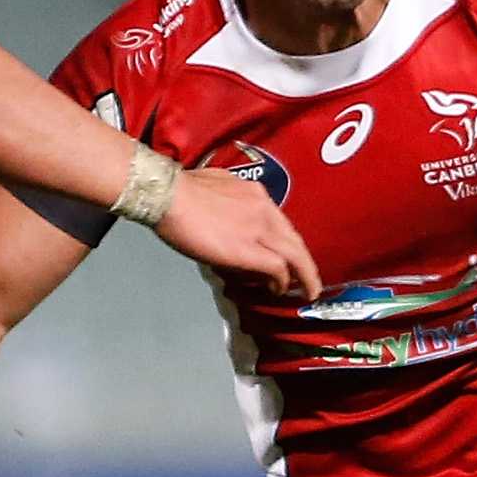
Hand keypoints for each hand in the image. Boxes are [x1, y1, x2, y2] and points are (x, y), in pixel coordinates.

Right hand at [153, 166, 322, 300]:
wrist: (167, 194)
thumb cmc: (180, 190)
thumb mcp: (216, 185)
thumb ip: (229, 201)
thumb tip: (226, 215)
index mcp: (255, 193)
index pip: (281, 223)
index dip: (289, 243)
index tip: (289, 255)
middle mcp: (264, 209)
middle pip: (296, 240)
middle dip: (306, 263)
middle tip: (309, 280)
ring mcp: (259, 229)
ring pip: (295, 256)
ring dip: (304, 277)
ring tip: (306, 291)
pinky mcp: (248, 250)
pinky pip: (277, 268)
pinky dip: (282, 282)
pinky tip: (279, 291)